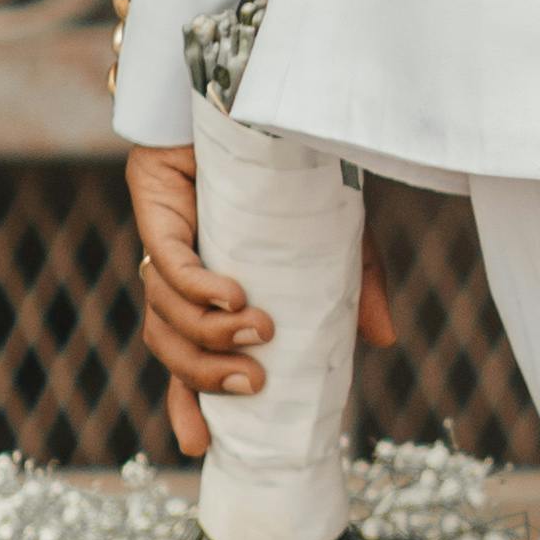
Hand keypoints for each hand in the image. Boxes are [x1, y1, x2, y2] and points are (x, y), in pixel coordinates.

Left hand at [120, 138, 397, 458]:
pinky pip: (168, 265)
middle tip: (255, 385)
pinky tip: (234, 297)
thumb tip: (383, 341)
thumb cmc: (298, 166)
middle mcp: (180, 271)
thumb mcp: (337, 236)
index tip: (203, 449)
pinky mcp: (156, 205)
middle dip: (203, 378)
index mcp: (210, 289)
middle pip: (168, 347)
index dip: (188, 404)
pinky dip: (197, 290)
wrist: (265, 90)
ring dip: (207, 337)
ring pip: (162, 314)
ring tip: (258, 332)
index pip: (185, 359)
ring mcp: (164, 240)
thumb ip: (355, 286)